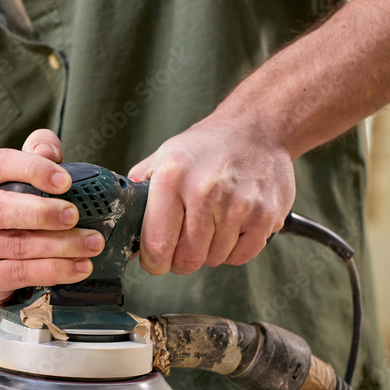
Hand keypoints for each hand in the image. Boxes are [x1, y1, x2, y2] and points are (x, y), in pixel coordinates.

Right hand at [0, 130, 105, 307]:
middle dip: (42, 213)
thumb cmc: (8, 210)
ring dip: (59, 247)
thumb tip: (48, 150)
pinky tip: (78, 268)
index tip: (65, 181)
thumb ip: (38, 154)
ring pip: (13, 247)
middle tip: (75, 216)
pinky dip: (52, 272)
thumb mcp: (21, 177)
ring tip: (91, 245)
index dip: (33, 170)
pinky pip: (16, 275)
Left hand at [128, 114, 295, 274]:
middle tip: (184, 243)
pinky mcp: (265, 216)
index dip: (154, 262)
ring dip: (209, 251)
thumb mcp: (162, 160)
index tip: (156, 260)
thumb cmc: (205, 148)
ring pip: (213, 260)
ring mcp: (239, 205)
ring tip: (212, 223)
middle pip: (187, 259)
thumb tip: (123, 236)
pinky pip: (241, 257)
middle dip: (181, 259)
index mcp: (172, 178)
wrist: (257, 128)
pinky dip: (234, 250)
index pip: (157, 245)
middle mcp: (205, 191)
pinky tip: (232, 227)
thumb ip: (140, 198)